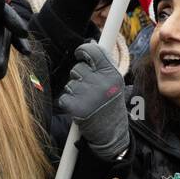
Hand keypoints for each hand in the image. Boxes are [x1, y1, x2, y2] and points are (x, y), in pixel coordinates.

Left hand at [0, 0, 30, 119]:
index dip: (12, 19)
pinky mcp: (1, 39)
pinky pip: (14, 39)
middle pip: (7, 21)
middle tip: (19, 51)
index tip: (22, 32)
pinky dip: (19, 46)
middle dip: (6, 40)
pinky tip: (25, 52)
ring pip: (11, 33)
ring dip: (6, 50)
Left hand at [57, 42, 127, 160]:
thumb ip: (104, 65)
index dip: (83, 50)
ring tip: (87, 100)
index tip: (80, 53)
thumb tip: (91, 45)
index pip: (94, 52)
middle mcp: (101, 83)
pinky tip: (80, 109)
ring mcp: (88, 95)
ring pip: (70, 83)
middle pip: (78, 68)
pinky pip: (64, 97)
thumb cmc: (111, 105)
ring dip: (75, 90)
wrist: (111, 133)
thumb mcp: (115, 83)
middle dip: (80, 77)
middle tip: (90, 89)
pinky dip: (69, 103)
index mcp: (112, 75)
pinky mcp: (76, 107)